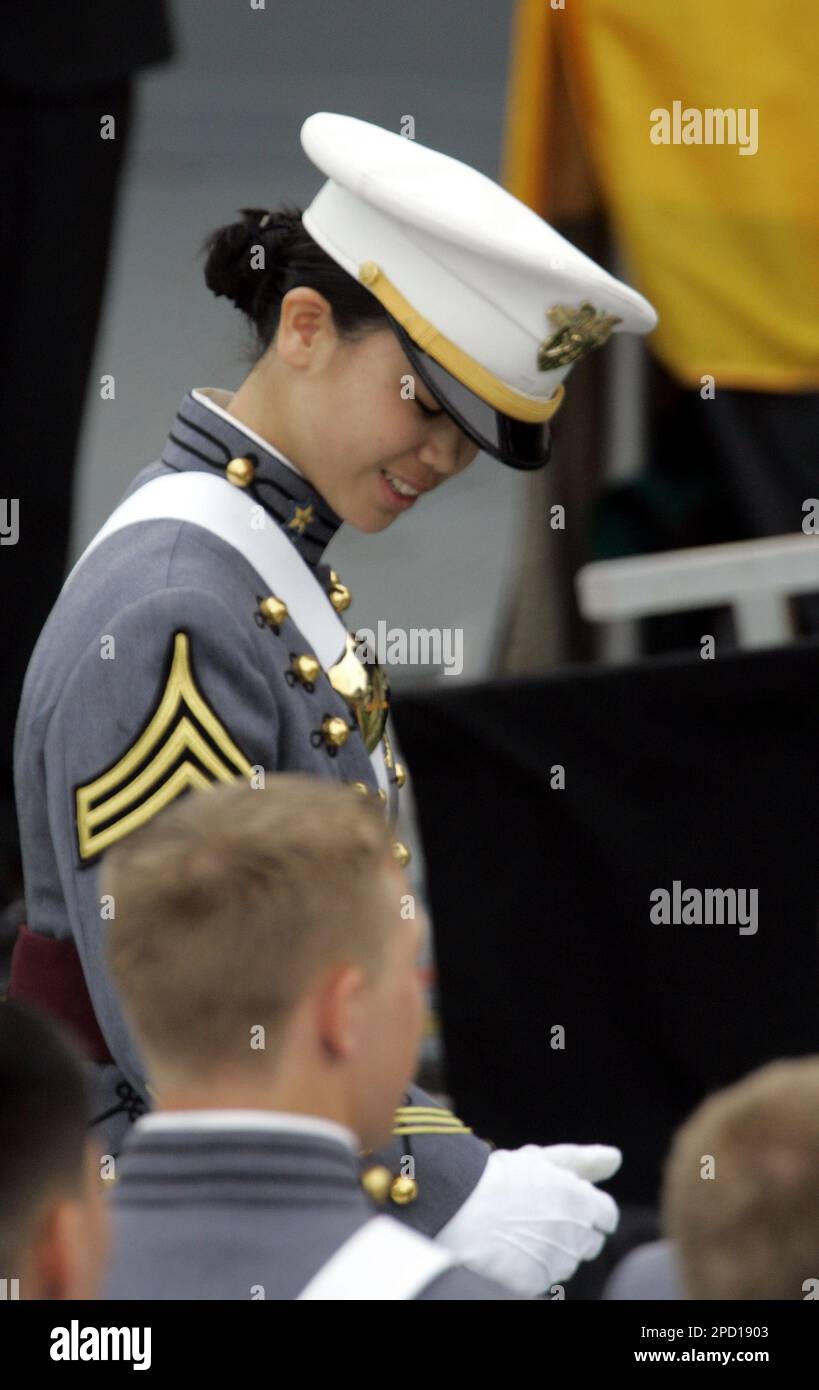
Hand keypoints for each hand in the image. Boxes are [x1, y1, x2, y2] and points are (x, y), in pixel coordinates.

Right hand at [435, 1142, 620, 1294]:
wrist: (459, 1209)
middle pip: (590, 1242)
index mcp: (582, 1202)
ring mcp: (557, 1263)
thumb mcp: (541, 1158)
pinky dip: (533, 1268)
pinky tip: (512, 1251)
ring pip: (568, 1261)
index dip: (589, 1209)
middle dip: (573, 1231)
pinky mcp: (537, 1283)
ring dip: (554, 1250)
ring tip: (520, 1231)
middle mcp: (576, 1235)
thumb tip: (615, 1158)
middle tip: (538, 1216)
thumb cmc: (499, 1178)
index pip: (607, 1216)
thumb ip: (583, 1160)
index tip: (566, 1204)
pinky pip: (545, 1279)